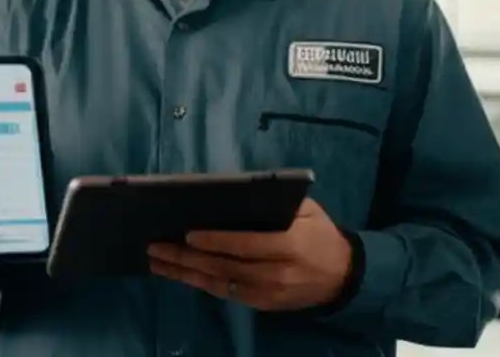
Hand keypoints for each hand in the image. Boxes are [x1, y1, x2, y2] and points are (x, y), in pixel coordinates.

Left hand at [147, 198, 353, 310]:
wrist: (343, 276)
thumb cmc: (320, 234)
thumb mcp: (308, 210)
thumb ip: (278, 202)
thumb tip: (234, 193)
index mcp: (291, 245)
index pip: (246, 244)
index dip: (215, 241)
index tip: (187, 233)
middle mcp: (277, 274)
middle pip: (225, 266)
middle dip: (187, 257)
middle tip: (156, 246)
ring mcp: (269, 294)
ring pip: (220, 283)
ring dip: (185, 273)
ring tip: (157, 261)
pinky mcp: (262, 305)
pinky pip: (226, 293)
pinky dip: (200, 283)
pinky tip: (179, 273)